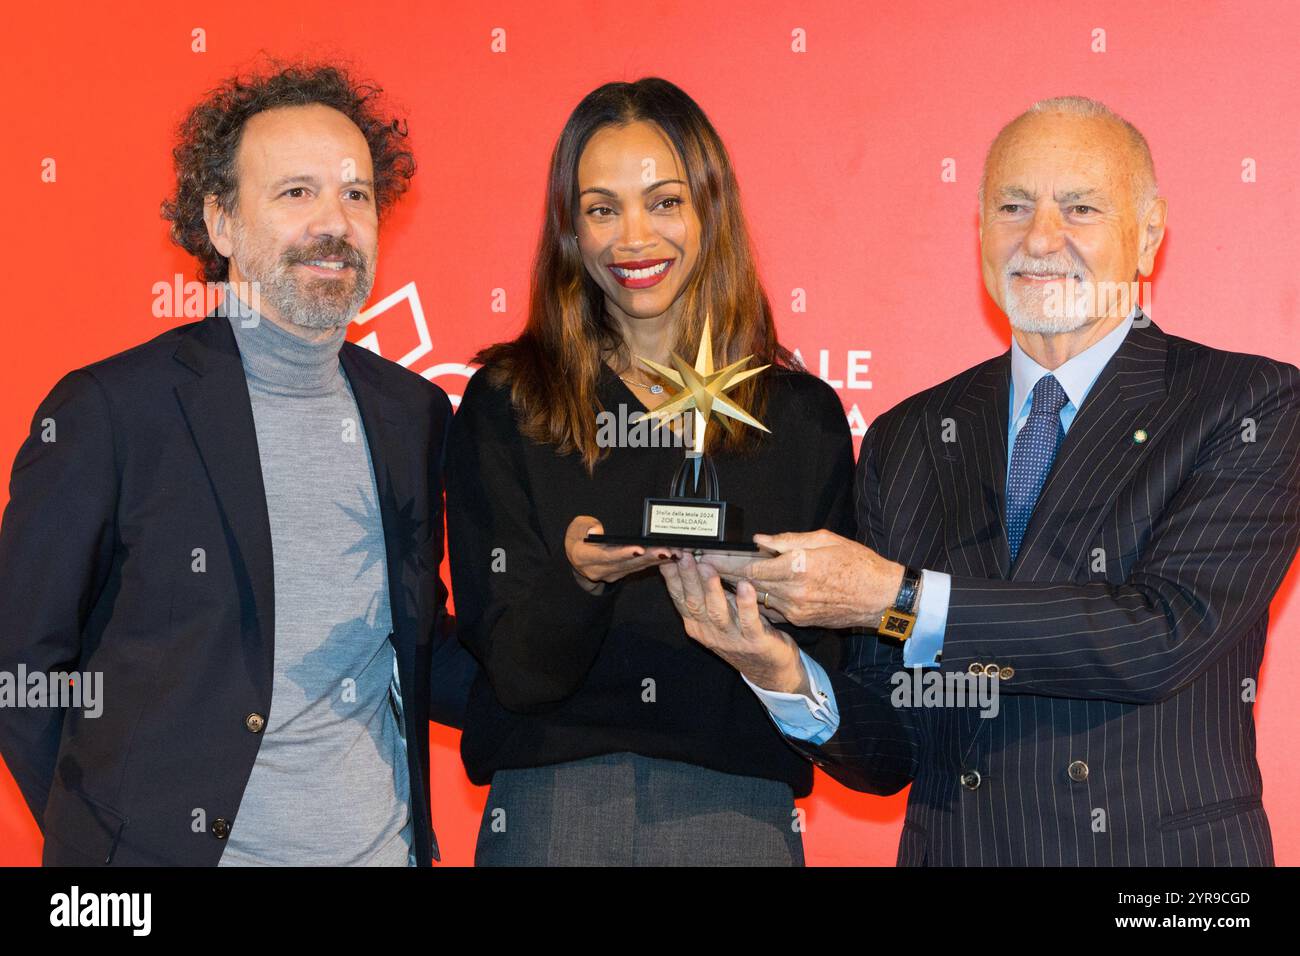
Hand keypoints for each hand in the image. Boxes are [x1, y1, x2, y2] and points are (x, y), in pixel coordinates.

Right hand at [564, 516, 670, 593]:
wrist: (575, 557)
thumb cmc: (577, 536)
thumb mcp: (575, 527)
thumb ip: (585, 526)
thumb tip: (597, 529)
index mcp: (585, 558)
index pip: (606, 556)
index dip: (623, 553)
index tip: (639, 548)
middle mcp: (599, 569)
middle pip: (627, 563)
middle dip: (648, 557)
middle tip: (666, 551)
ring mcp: (612, 574)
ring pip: (636, 567)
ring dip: (655, 560)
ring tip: (673, 552)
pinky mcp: (622, 573)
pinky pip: (640, 567)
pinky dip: (655, 562)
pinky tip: (670, 555)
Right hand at [659, 551, 808, 693]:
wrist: (769, 670)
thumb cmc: (742, 634)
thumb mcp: (718, 614)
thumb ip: (706, 593)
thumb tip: (696, 559)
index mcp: (697, 624)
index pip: (679, 598)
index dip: (673, 577)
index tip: (669, 554)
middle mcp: (709, 632)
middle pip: (694, 603)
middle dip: (688, 578)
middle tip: (684, 555)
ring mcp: (731, 638)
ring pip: (717, 612)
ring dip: (711, 589)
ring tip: (707, 568)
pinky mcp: (754, 642)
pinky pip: (749, 621)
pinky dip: (746, 603)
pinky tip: (745, 586)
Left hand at [695, 529, 903, 629]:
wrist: (882, 597)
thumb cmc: (858, 564)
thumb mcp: (824, 540)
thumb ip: (788, 542)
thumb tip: (759, 542)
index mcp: (798, 568)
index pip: (750, 567)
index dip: (725, 562)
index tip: (706, 556)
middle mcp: (793, 592)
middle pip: (748, 584)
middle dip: (723, 575)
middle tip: (700, 567)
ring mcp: (796, 610)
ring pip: (758, 598)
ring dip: (737, 589)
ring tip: (715, 579)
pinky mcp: (802, 620)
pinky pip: (773, 609)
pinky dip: (757, 600)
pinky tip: (744, 593)